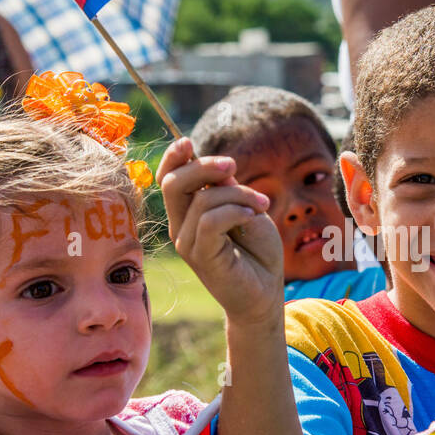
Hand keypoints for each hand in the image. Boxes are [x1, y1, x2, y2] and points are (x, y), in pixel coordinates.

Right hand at [158, 137, 283, 325]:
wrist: (266, 292)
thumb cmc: (257, 251)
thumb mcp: (246, 209)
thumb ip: (228, 190)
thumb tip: (217, 167)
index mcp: (188, 212)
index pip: (167, 179)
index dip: (172, 158)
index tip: (187, 142)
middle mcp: (181, 226)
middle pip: (173, 183)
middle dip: (204, 166)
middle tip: (234, 166)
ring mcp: (188, 243)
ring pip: (202, 199)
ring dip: (238, 195)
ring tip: (262, 206)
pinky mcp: (201, 257)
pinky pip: (210, 221)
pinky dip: (236, 211)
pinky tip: (253, 217)